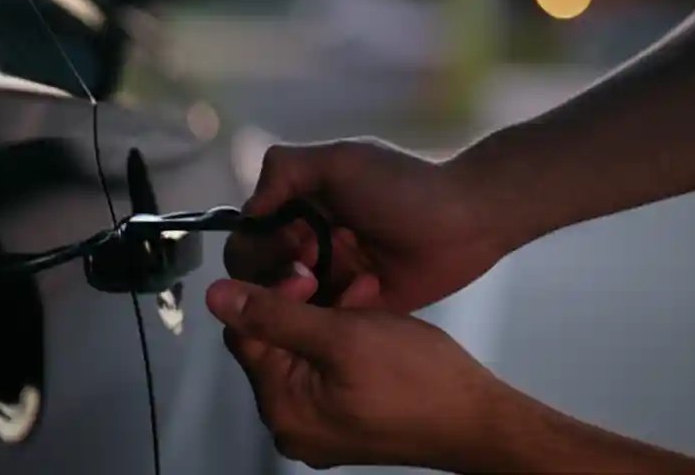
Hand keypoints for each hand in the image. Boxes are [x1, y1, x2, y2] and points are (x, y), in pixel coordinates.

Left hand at [206, 275, 506, 470]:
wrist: (479, 420)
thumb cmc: (415, 378)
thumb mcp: (341, 335)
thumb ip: (274, 313)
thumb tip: (215, 297)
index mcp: (281, 408)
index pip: (247, 336)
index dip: (273, 292)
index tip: (310, 271)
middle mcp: (292, 424)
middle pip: (275, 343)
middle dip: (307, 301)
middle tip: (345, 277)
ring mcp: (321, 424)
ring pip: (306, 349)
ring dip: (331, 312)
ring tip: (366, 290)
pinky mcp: (347, 417)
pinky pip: (328, 367)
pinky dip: (345, 336)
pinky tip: (372, 312)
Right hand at [227, 139, 514, 312]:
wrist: (465, 222)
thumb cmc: (403, 187)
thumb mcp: (340, 160)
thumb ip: (285, 170)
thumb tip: (249, 212)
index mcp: (299, 206)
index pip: (250, 234)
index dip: (262, 243)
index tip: (297, 239)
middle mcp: (308, 242)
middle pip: (258, 273)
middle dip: (277, 274)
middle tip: (311, 271)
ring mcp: (331, 278)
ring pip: (286, 303)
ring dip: (301, 296)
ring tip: (335, 283)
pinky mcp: (354, 308)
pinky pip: (323, 322)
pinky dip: (334, 309)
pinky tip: (366, 291)